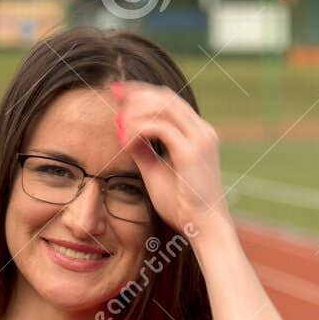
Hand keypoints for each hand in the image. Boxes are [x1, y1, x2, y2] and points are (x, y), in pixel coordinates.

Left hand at [111, 80, 231, 239]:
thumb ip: (143, 150)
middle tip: (114, 94)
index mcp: (199, 133)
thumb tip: (124, 132)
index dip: (143, 91)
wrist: (204, 227)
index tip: (118, 92)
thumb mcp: (156, 171)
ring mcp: (200, 139)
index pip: (170, 99)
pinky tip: (125, 141)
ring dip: (136, 110)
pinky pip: (159, 127)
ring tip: (119, 123)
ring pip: (163, 106)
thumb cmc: (183, 205)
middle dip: (137, 93)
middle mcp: (203, 131)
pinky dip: (138, 129)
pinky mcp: (191, 152)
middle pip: (165, 96)